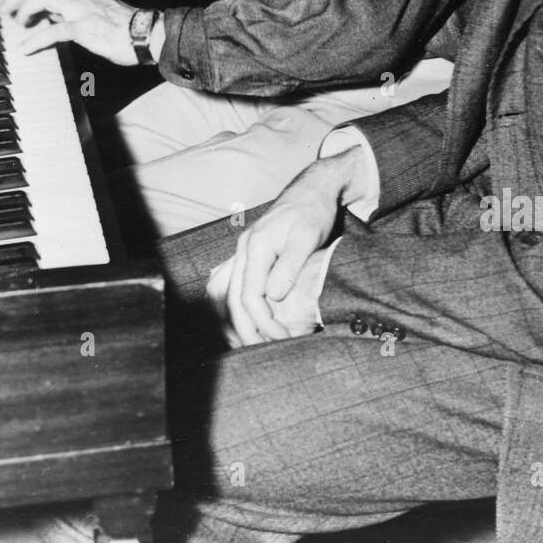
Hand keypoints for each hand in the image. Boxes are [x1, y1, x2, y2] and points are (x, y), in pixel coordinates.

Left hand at [1, 0, 138, 64]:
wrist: (146, 34)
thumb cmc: (122, 28)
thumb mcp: (91, 14)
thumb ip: (70, 13)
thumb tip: (48, 17)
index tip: (12, 0)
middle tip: (5, 7)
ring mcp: (82, 11)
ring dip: (25, 9)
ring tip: (16, 22)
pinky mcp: (86, 29)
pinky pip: (55, 31)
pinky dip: (36, 39)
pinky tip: (26, 48)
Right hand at [205, 151, 364, 346]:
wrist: (314, 189)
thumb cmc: (313, 211)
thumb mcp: (307, 237)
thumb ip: (289, 266)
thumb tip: (272, 296)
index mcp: (255, 246)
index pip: (249, 295)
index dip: (263, 322)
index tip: (282, 338)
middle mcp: (244, 250)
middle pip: (233, 299)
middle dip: (247, 330)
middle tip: (264, 353)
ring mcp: (244, 252)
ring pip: (228, 294)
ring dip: (236, 322)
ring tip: (251, 345)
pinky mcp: (252, 256)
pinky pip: (235, 287)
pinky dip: (238, 308)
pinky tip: (248, 324)